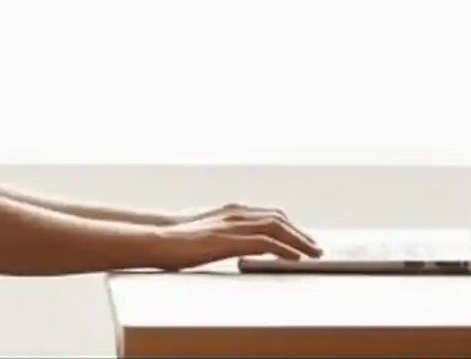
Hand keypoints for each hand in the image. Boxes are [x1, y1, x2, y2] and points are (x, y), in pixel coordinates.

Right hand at [154, 205, 323, 270]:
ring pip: (277, 228)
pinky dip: (284, 250)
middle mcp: (235, 213)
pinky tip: (294, 259)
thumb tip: (232, 244)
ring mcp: (233, 225)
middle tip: (315, 248)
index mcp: (230, 211)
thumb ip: (222, 234)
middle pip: (278, 218)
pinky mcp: (229, 240)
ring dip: (299, 241)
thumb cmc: (174, 239)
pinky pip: (266, 243)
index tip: (302, 239)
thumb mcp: (204, 232)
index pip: (269, 214)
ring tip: (313, 254)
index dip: (289, 226)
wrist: (155, 238)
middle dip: (300, 233)